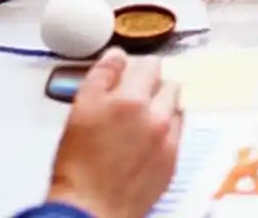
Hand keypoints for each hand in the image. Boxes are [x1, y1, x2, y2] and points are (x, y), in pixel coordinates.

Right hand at [48, 49, 181, 217]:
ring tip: (140, 119)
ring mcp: (169, 138)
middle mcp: (156, 116)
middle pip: (168, 84)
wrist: (89, 208)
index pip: (150, 65)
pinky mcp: (174, 159)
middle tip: (133, 97)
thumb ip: (101, 75)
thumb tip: (116, 56)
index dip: (137, 67)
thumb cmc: (78, 165)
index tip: (130, 72)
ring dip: (163, 106)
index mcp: (132, 99)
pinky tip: (147, 139)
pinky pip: (178, 131)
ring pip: (176, 107)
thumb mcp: (80, 109)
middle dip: (153, 86)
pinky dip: (167, 129)